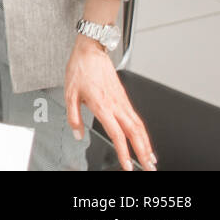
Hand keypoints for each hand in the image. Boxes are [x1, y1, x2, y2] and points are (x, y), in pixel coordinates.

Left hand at [64, 36, 155, 170]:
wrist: (91, 51)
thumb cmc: (80, 69)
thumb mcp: (68, 93)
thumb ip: (73, 116)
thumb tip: (77, 133)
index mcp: (102, 105)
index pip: (117, 134)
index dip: (123, 151)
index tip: (127, 165)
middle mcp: (116, 105)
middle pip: (135, 133)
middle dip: (143, 153)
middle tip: (149, 168)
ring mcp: (122, 101)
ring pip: (139, 126)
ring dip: (147, 144)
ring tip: (151, 159)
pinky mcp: (124, 98)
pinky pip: (137, 118)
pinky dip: (143, 132)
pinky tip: (144, 139)